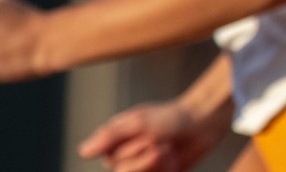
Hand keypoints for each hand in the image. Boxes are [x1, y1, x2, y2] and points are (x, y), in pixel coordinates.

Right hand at [78, 100, 226, 171]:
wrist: (202, 123)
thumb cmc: (169, 118)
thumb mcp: (139, 123)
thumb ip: (111, 137)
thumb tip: (83, 151)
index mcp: (113, 143)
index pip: (110, 160)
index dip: (132, 151)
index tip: (149, 136)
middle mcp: (122, 157)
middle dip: (147, 159)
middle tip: (163, 144)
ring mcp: (140, 168)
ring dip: (158, 165)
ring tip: (168, 150)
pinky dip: (165, 170)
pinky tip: (173, 160)